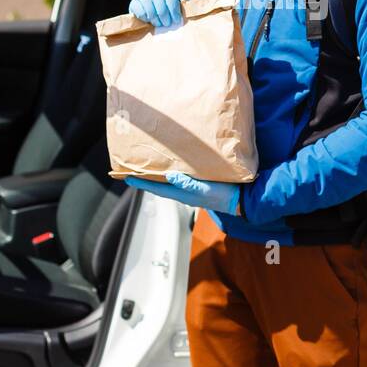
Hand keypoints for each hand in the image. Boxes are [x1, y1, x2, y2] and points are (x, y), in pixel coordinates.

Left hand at [125, 171, 241, 215]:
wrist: (240, 199)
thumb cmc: (223, 195)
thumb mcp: (204, 190)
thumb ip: (188, 184)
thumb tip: (170, 176)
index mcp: (182, 194)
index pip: (156, 188)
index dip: (141, 183)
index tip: (126, 177)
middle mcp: (183, 192)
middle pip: (159, 185)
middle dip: (146, 179)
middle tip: (133, 170)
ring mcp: (191, 190)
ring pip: (168, 182)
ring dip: (157, 176)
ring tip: (148, 167)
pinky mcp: (198, 186)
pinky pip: (179, 179)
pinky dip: (171, 174)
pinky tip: (173, 167)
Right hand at [128, 0, 190, 27]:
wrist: (160, 22)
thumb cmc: (173, 13)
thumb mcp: (182, 4)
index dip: (173, 7)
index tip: (177, 19)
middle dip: (164, 13)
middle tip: (168, 23)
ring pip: (147, 1)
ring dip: (154, 15)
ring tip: (159, 24)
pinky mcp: (135, 2)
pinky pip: (137, 7)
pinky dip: (144, 16)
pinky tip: (149, 21)